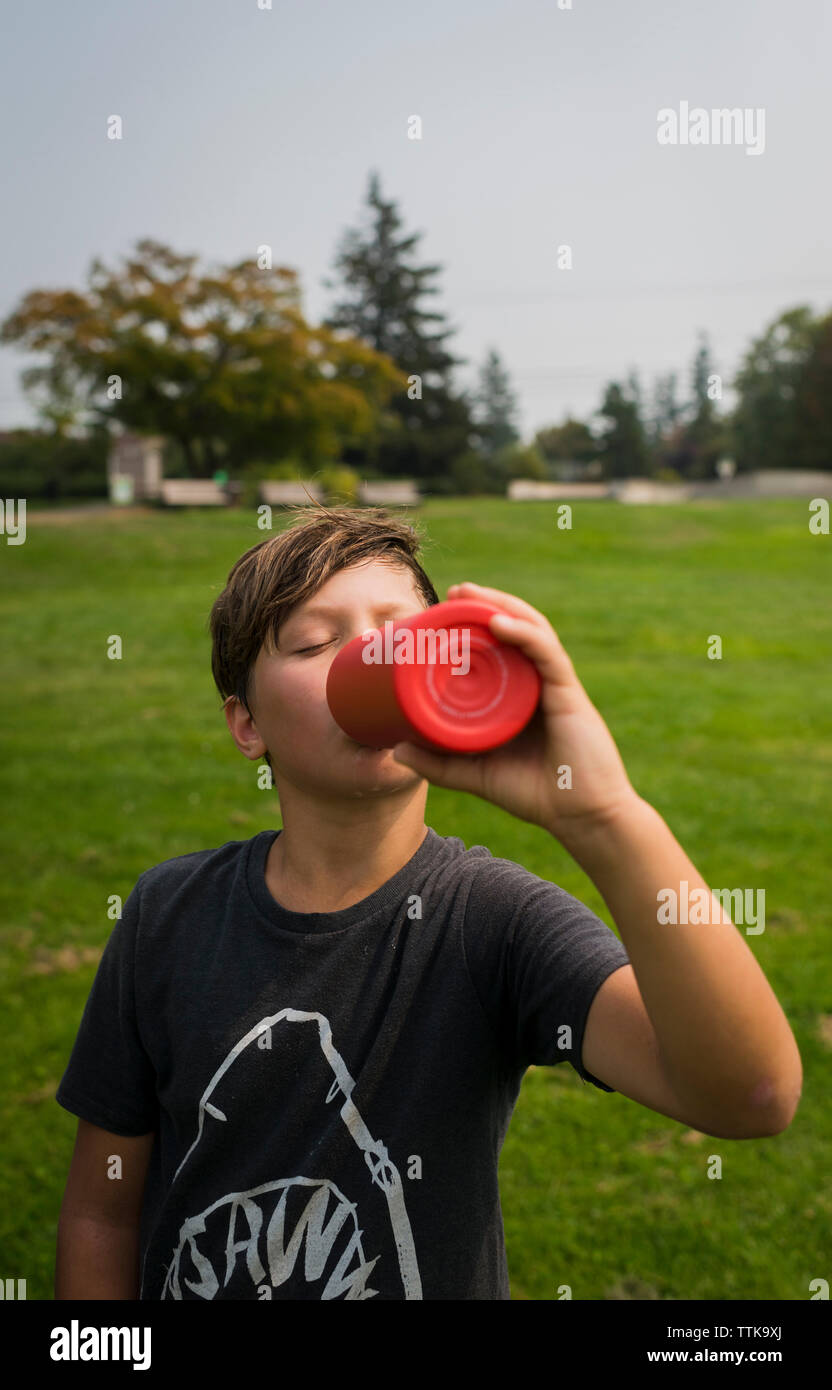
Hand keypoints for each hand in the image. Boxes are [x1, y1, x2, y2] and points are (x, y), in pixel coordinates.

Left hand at [391, 581, 637, 840]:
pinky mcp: (569, 694)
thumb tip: (394, 749)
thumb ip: (440, 764)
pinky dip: (524, 634)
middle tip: (455, 591)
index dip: (475, 624)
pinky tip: (499, 623)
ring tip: (471, 594)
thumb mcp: (477, 775)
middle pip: (516, 629)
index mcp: (520, 695)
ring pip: (532, 631)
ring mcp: (555, 685)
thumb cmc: (537, 794)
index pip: (500, 647)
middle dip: (487, 603)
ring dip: (502, 606)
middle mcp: (539, 683)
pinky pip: (547, 654)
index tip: (442, 612)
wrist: (583, 818)